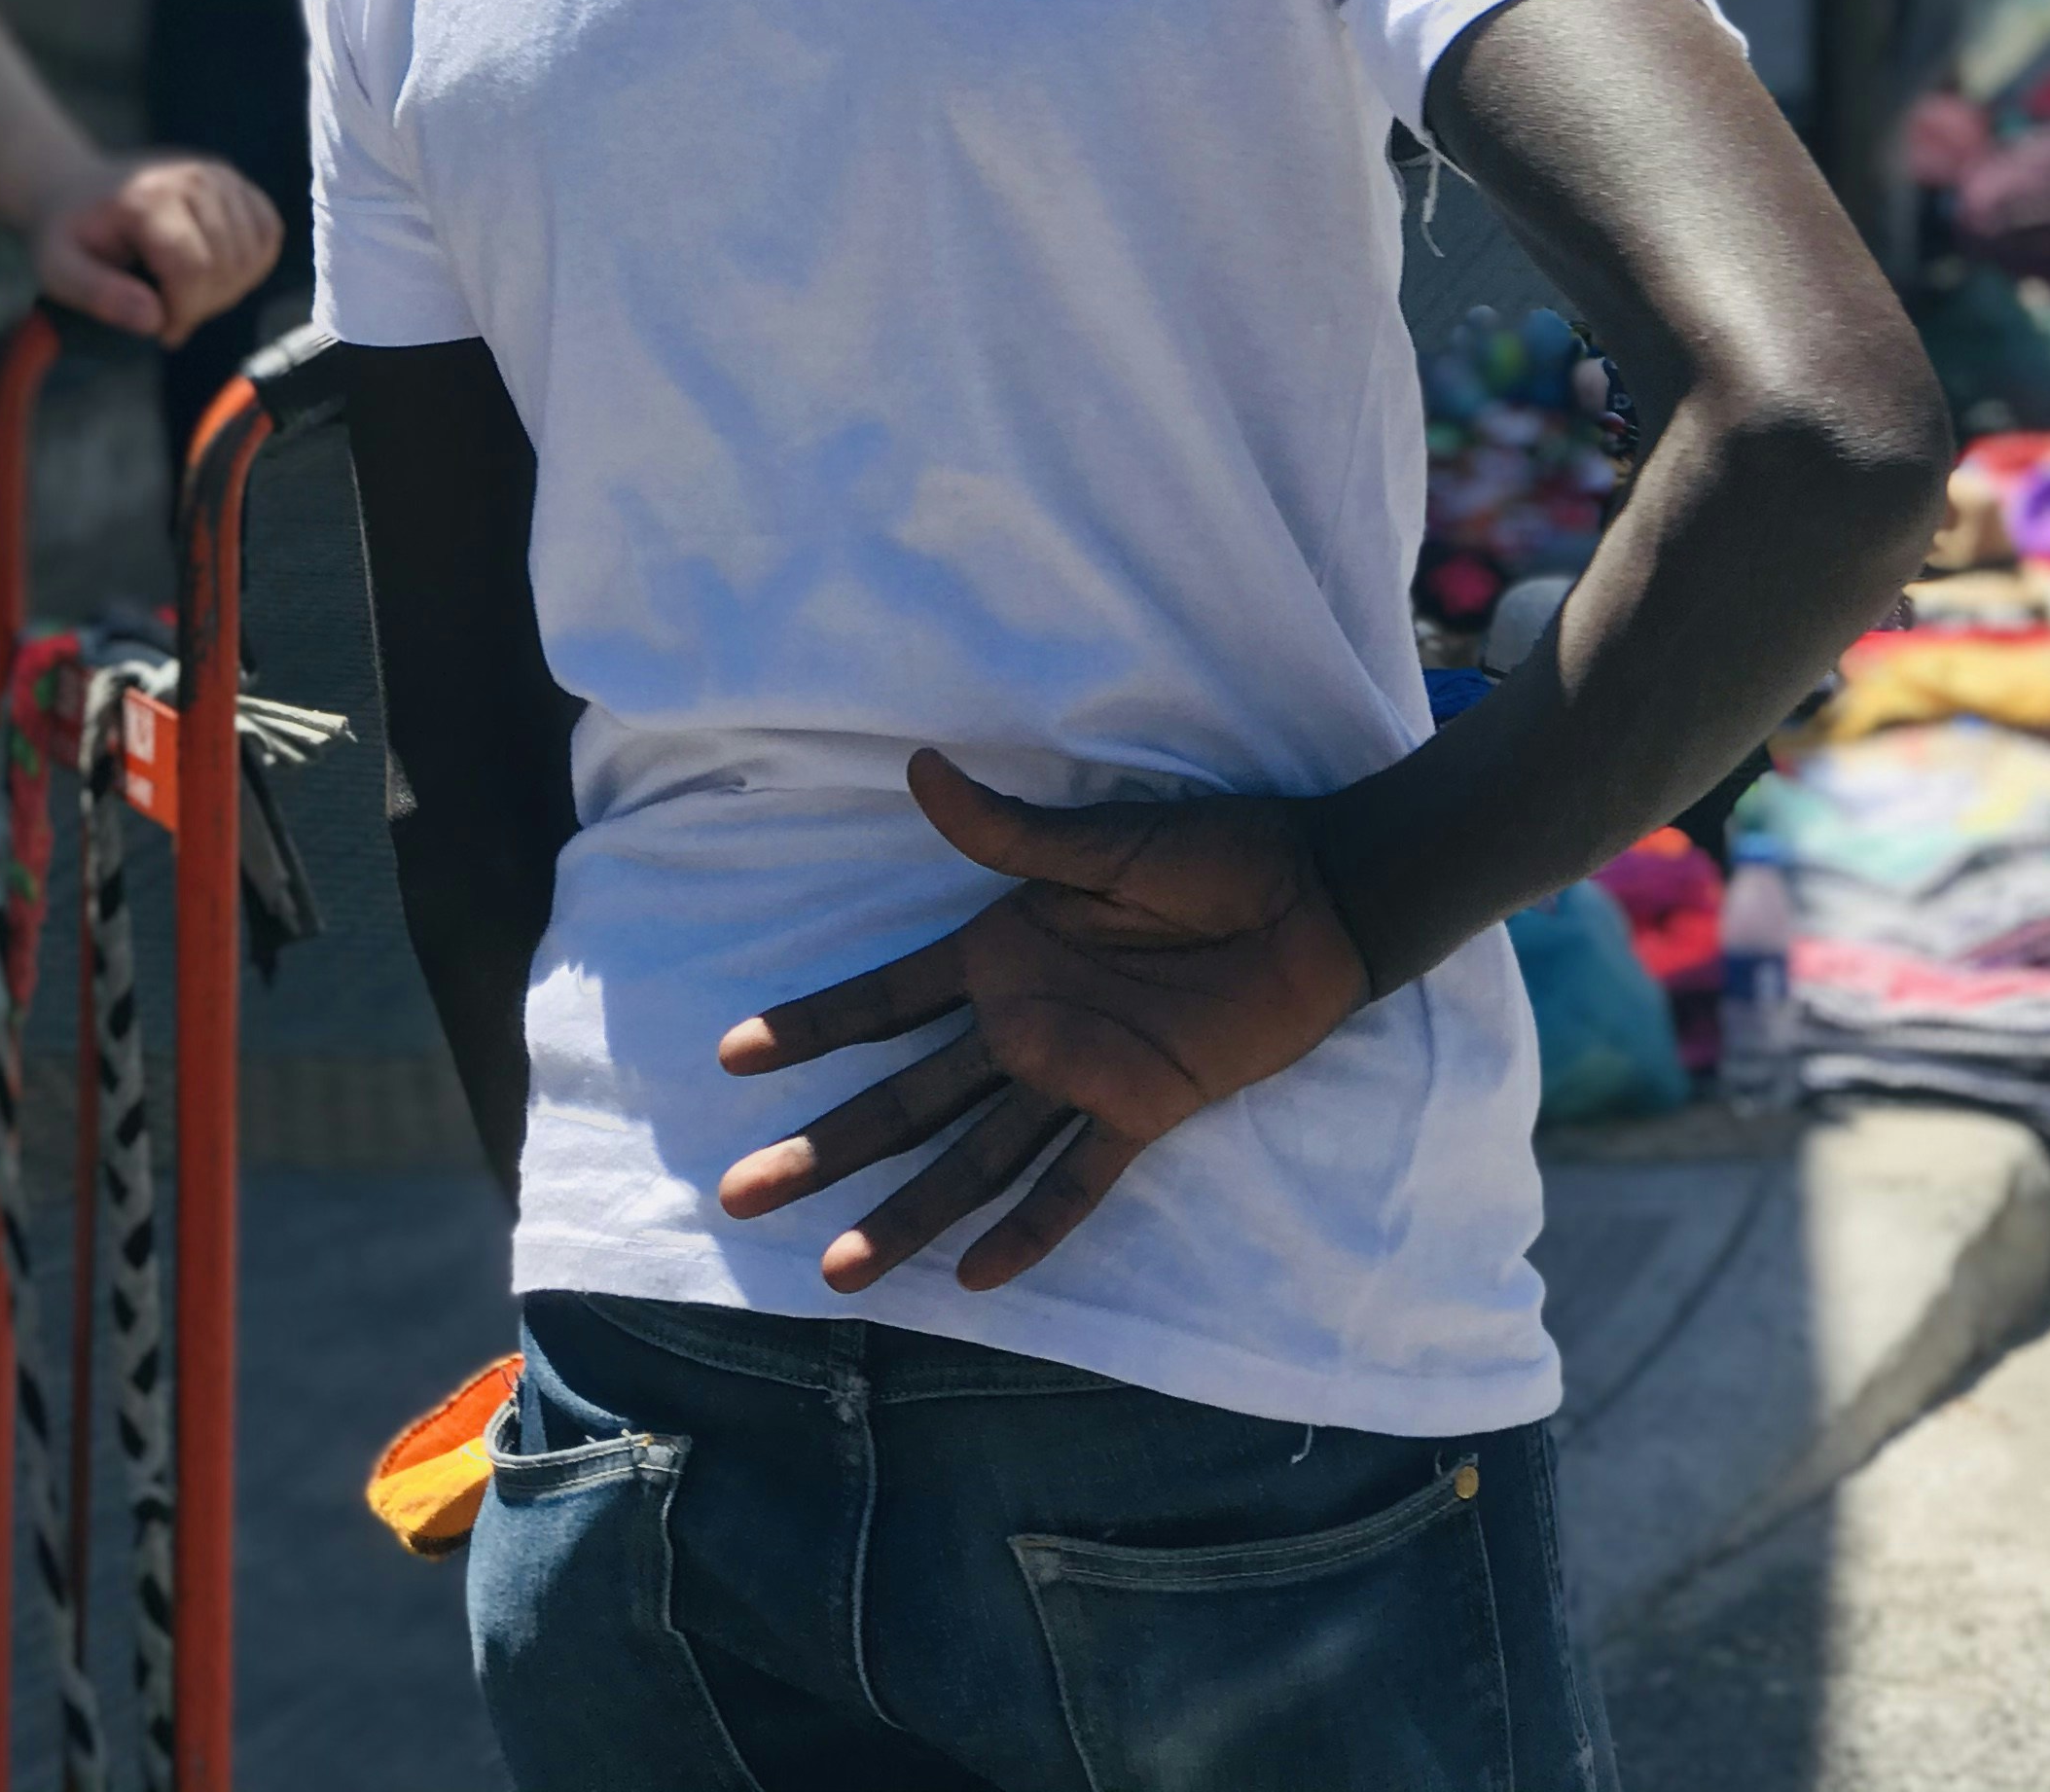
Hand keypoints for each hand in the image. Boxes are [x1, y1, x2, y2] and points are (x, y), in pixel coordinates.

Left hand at [30, 153, 281, 344]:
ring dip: (228, 289)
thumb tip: (154, 321)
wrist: (78, 188)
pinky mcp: (238, 182)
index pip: (195, 268)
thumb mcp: (58, 270)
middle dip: (203, 305)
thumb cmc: (70, 235)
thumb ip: (99, 296)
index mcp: (148, 198)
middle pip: (228, 264)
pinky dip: (250, 264)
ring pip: (254, 253)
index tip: (159, 329)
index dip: (184, 312)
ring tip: (188, 292)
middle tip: (169, 313)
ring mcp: (221, 176)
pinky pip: (269, 233)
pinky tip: (214, 273)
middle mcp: (194, 178)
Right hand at [716, 752, 1366, 1298]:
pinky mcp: (1140, 1109)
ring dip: (906, 1212)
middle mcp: (1022, 1024)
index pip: (883, 1002)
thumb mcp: (1105, 841)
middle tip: (739, 1195)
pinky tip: (975, 1279)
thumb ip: (1011, 829)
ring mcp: (1076, 1074)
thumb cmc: (1215, 850)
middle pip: (904, 1100)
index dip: (811, 1026)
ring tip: (836, 1270)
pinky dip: (1030, 1229)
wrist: (1318, 896)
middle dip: (823, 1147)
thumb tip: (920, 769)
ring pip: (970, 1158)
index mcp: (1001, 951)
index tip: (731, 1053)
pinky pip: (1076, 1183)